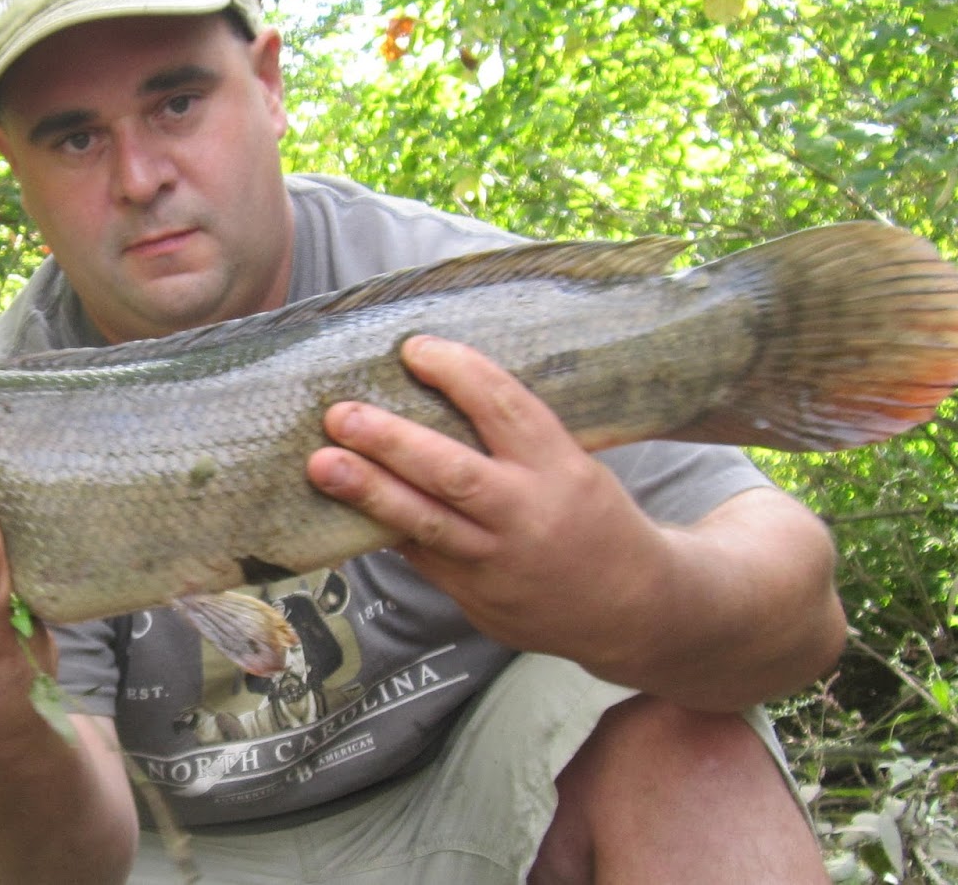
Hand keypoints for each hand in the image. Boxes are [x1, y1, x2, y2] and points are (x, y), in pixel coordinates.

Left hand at [306, 335, 670, 670]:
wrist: (635, 609)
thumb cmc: (595, 519)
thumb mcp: (574, 465)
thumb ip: (514, 441)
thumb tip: (433, 393)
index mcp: (560, 468)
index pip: (505, 408)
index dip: (457, 373)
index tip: (414, 348)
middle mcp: (528, 514)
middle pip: (451, 472)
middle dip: (390, 441)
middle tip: (340, 414)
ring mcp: (499, 562)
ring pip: (426, 523)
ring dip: (368, 491)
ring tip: (321, 465)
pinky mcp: (477, 599)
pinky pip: (421, 559)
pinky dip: (384, 529)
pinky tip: (343, 508)